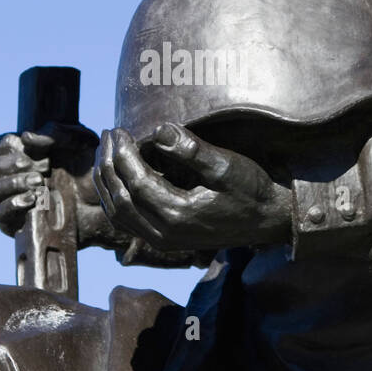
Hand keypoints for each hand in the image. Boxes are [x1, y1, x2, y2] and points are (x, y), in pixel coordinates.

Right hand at [0, 123, 100, 239]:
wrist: (105, 203)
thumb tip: (26, 138)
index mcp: (23, 155)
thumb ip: (55, 132)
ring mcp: (15, 201)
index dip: (4, 145)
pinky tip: (32, 199)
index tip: (23, 146)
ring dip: (12, 183)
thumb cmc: (91, 169)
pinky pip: (0, 215)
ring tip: (39, 181)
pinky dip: (12, 204)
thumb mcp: (79, 141)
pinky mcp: (18, 224)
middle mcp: (15, 178)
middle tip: (43, 167)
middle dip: (12, 165)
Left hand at [93, 123, 291, 252]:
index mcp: (179, 216)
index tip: (119, 130)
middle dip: (109, 165)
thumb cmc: (250, 191)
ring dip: (107, 182)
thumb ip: (192, 150)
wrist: (267, 220)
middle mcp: (165, 234)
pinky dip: (114, 199)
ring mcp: (163, 241)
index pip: (136, 183)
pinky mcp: (164, 240)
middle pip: (120, 199)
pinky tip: (114, 178)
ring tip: (104, 152)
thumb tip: (159, 129)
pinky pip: (127, 221)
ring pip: (118, 214)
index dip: (123, 154)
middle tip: (108, 135)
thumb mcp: (227, 166)